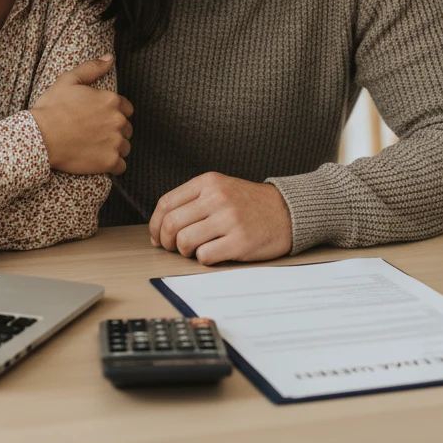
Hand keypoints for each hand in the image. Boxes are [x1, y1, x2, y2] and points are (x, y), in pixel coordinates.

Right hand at [30, 55, 132, 174]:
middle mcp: (118, 121)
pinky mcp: (110, 162)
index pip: (127, 109)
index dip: (114, 113)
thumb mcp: (69, 80)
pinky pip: (121, 166)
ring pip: (125, 147)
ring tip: (95, 148)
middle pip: (127, 128)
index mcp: (112, 101)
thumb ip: (92, 68)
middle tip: (95, 134)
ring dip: (115, 148)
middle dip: (115, 131)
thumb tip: (110, 58)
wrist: (39, 138)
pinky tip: (98, 161)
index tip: (100, 119)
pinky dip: (113, 165)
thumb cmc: (51, 108)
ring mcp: (115, 142)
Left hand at [150, 172, 292, 265]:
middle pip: (171, 224)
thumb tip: (159, 229)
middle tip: (174, 248)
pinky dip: (204, 259)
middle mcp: (217, 197)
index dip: (155, 225)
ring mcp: (229, 219)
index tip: (157, 237)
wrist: (287, 211)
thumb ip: (192, 201)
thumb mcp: (221, 189)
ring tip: (197, 249)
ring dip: (185, 252)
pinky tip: (215, 253)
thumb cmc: (249, 204)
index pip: (166, 203)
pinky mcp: (240, 241)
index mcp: (209, 182)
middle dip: (167, 242)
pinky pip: (204, 256)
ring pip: (184, 242)